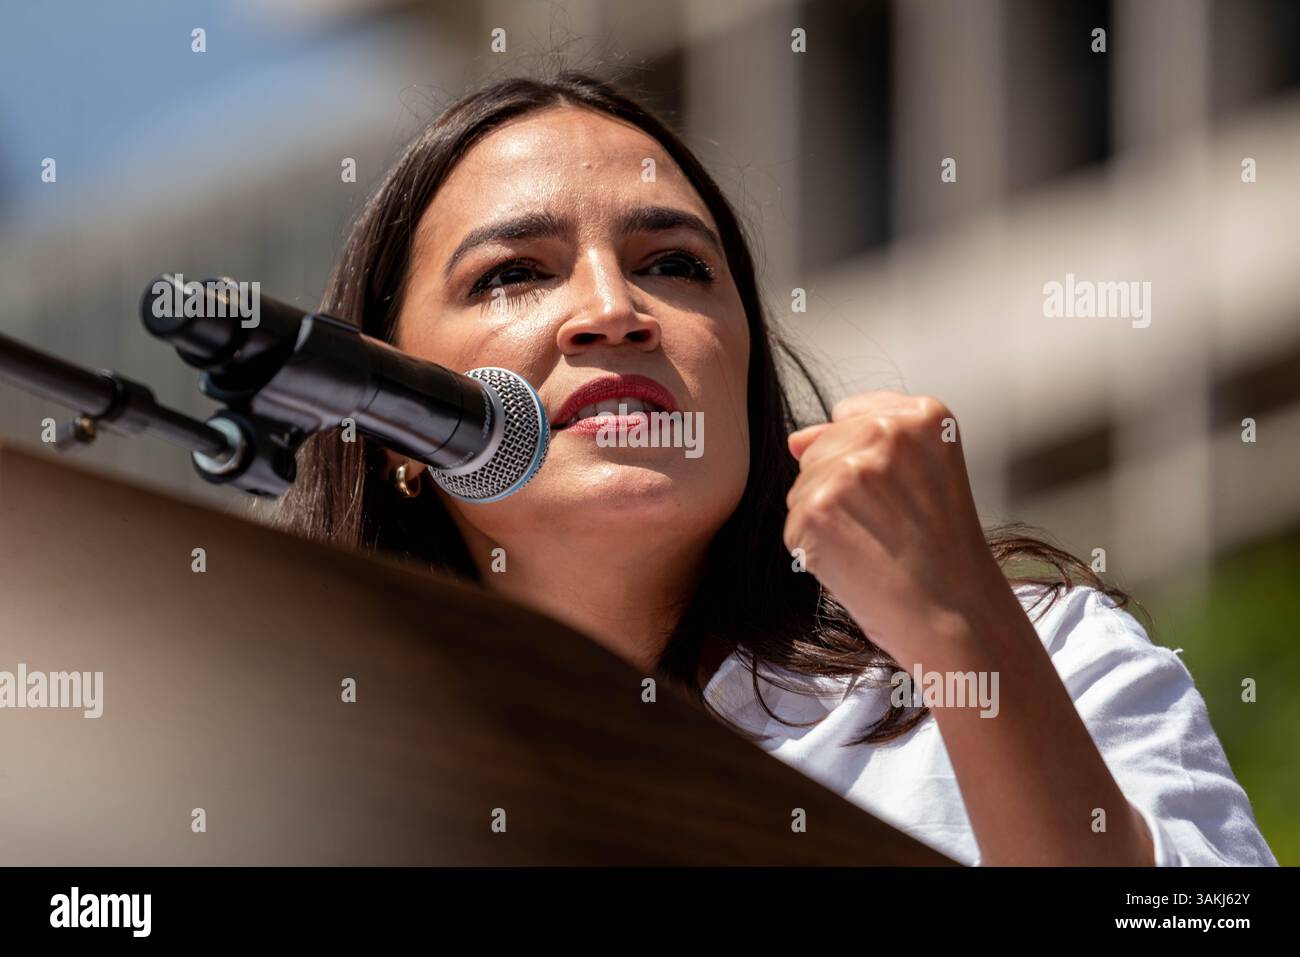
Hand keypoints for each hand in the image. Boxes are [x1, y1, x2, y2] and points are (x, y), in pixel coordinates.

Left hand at [783, 391, 1007, 667]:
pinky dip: (815, 549)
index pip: (850, 415)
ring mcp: (849, 470)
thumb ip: (860, 441)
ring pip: (803, 485)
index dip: (866, 462)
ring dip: (827, 518)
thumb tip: (795, 440)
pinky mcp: (816, 509)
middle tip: (890, 526)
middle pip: (822, 448)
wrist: (955, 618)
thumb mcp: (925, 476)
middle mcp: (887, 432)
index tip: (898, 495)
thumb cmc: (944, 554)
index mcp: (923, 415)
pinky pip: (794, 522)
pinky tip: (857, 562)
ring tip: (875, 543)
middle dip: (841, 488)